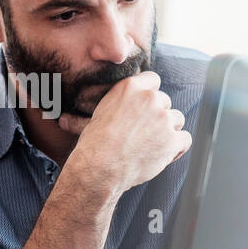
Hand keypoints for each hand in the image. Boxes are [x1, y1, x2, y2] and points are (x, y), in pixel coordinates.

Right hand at [63, 71, 190, 193]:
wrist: (100, 167)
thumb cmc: (93, 145)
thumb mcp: (92, 120)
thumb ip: (91, 115)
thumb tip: (62, 120)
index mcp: (131, 87)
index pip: (153, 80)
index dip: (150, 95)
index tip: (145, 108)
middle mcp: (150, 98)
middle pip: (165, 101)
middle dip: (158, 116)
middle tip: (144, 132)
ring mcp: (164, 118)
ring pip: (177, 119)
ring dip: (168, 131)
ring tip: (151, 145)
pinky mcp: (173, 139)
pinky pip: (185, 139)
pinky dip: (177, 148)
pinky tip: (164, 154)